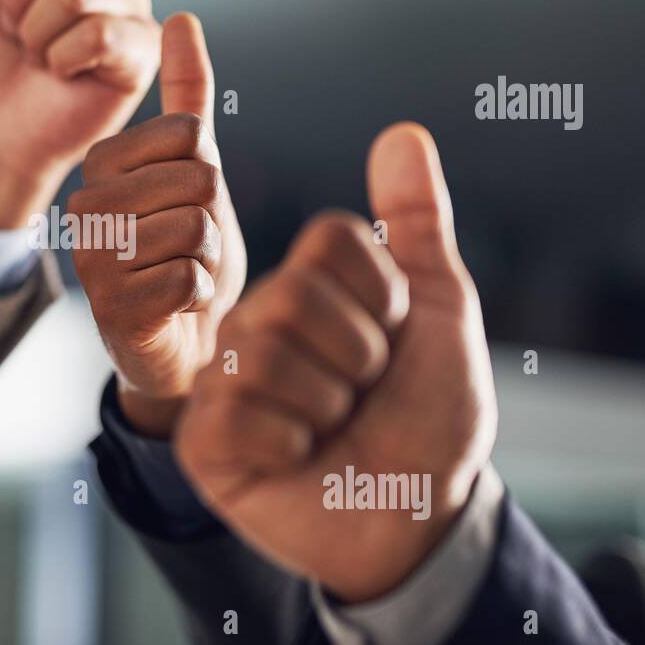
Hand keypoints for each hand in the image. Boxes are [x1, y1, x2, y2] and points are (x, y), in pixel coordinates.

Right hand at [70, 14, 245, 434]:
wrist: (186, 346)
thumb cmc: (190, 255)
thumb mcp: (196, 171)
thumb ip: (185, 99)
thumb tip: (181, 18)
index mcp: (100, 165)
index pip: (189, 134)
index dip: (210, 176)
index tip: (186, 207)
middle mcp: (83, 206)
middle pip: (196, 178)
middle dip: (214, 220)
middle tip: (189, 250)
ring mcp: (92, 259)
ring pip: (195, 227)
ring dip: (210, 261)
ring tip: (183, 277)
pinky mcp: (110, 309)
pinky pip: (189, 278)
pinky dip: (200, 297)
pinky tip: (177, 309)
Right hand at [175, 123, 495, 601]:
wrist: (419, 514)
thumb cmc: (429, 414)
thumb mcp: (441, 309)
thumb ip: (417, 221)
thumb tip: (403, 130)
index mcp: (302, 284)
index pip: (328, 240)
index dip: (382, 297)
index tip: (392, 337)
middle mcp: (252, 322)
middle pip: (293, 294)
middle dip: (358, 356)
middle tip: (362, 392)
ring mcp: (222, 380)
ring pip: (265, 353)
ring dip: (328, 405)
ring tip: (331, 429)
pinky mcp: (203, 439)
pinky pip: (236, 415)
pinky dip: (290, 446)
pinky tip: (298, 460)